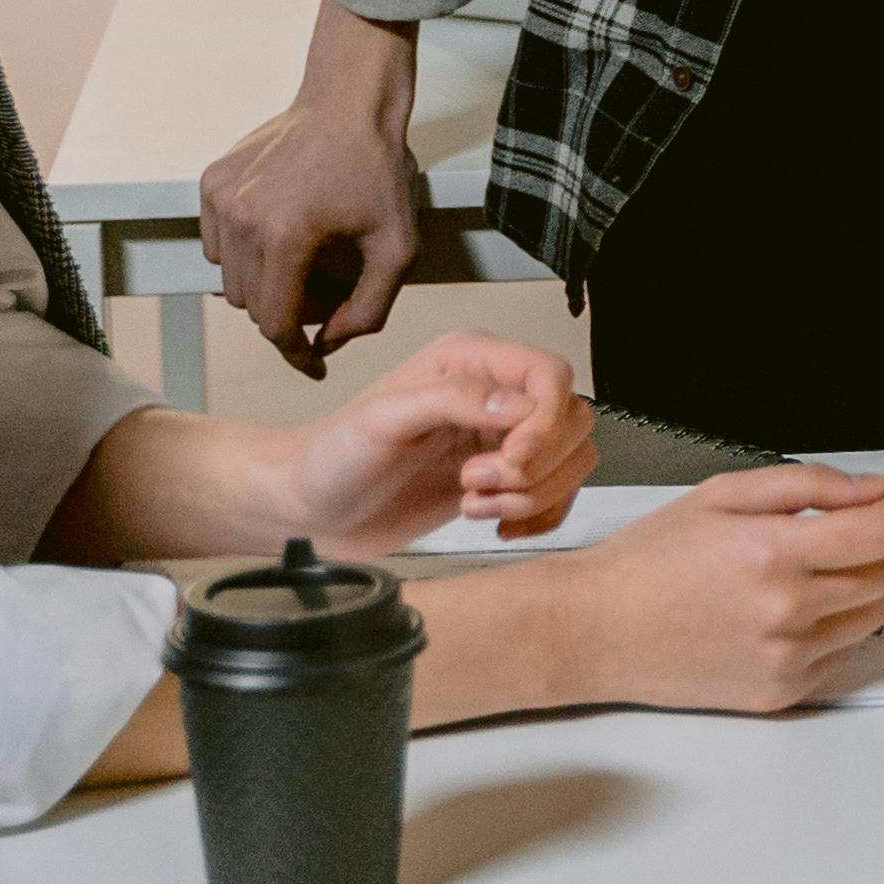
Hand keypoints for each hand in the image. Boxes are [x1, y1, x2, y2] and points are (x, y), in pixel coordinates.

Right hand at [201, 9, 423, 377]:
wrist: (348, 103)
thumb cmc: (377, 171)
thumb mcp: (398, 247)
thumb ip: (369, 310)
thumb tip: (327, 343)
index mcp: (286, 237)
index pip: (277, 324)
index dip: (297, 354)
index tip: (314, 365)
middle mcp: (243, 219)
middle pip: (252, 307)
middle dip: (288, 312)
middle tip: (325, 292)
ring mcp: (222, 199)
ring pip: (231, 280)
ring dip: (264, 284)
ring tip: (305, 259)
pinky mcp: (211, 183)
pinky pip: (217, 245)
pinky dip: (244, 253)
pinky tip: (279, 231)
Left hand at [276, 334, 594, 552]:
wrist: (311, 510)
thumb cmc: (332, 458)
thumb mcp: (385, 418)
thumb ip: (454, 400)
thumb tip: (520, 405)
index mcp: (470, 361)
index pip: (551, 375)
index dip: (545, 420)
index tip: (512, 457)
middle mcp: (493, 395)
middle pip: (571, 420)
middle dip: (534, 465)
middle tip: (474, 482)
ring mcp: (499, 440)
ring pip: (572, 459)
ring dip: (532, 494)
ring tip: (473, 502)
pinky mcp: (501, 482)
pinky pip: (558, 494)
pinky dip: (539, 516)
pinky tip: (495, 522)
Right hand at [559, 465, 883, 713]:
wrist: (597, 629)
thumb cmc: (649, 560)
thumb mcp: (722, 495)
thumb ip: (808, 485)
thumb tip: (874, 491)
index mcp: (773, 554)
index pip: (883, 532)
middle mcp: (787, 612)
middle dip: (879, 542)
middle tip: (846, 529)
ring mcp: (786, 659)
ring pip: (873, 616)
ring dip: (859, 588)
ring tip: (809, 573)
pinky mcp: (781, 693)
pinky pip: (840, 654)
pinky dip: (831, 628)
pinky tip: (787, 612)